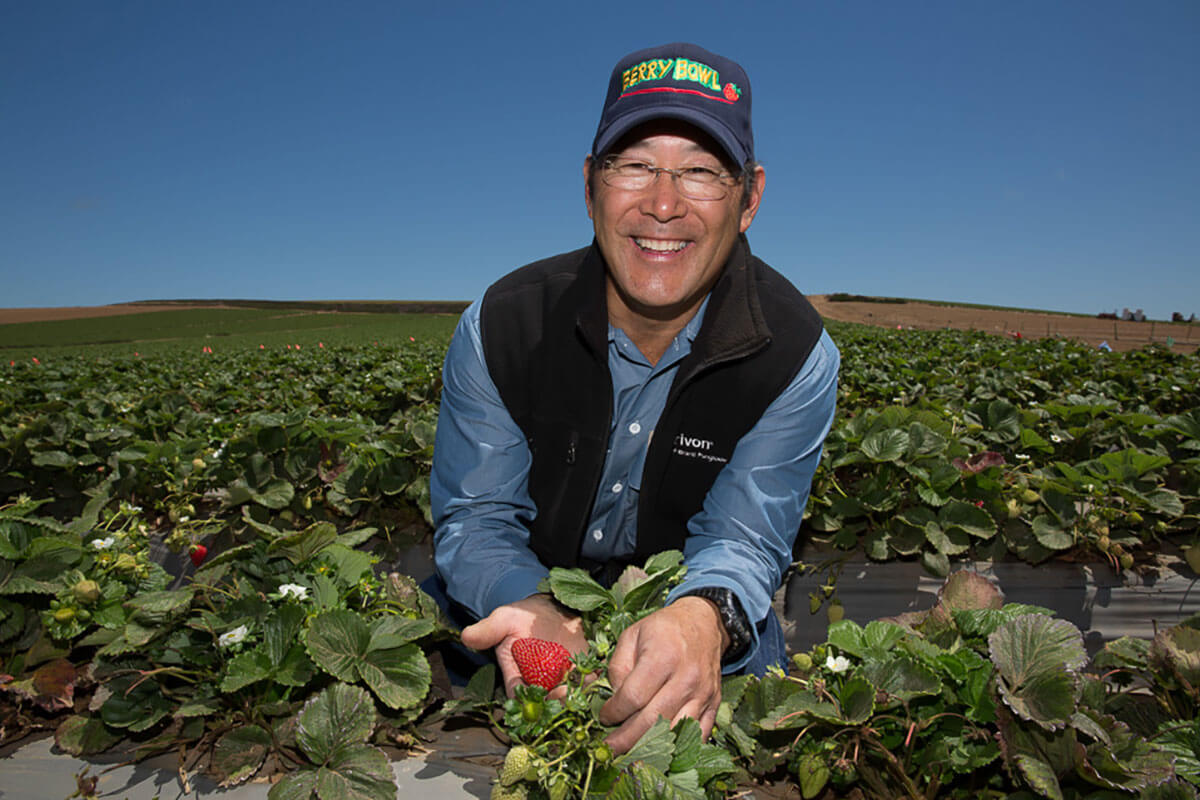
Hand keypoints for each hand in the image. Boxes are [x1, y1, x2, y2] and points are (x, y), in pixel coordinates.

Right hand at [460, 593, 585, 696]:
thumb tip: (467, 636)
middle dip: (554, 701)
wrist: (550, 608)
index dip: (524, 696)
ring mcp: (563, 681)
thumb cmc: (523, 617)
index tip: (531, 694)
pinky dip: (594, 682)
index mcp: (518, 677)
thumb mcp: (504, 619)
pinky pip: (590, 683)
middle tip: (561, 692)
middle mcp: (541, 685)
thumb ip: (488, 630)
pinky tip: (599, 676)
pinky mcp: (584, 672)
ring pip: (570, 697)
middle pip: (546, 702)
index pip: (517, 692)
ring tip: (581, 685)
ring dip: (577, 695)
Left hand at [599, 596, 727, 752]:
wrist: (703, 622)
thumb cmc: (663, 629)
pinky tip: (662, 750)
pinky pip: (699, 735)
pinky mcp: (715, 703)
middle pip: (653, 721)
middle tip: (609, 749)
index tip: (604, 717)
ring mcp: (703, 693)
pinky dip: (680, 747)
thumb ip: (617, 668)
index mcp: (662, 656)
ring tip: (632, 752)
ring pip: (676, 732)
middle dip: (626, 740)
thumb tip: (614, 700)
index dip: (614, 712)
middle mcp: (686, 677)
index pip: (633, 696)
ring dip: (651, 748)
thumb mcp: (631, 635)